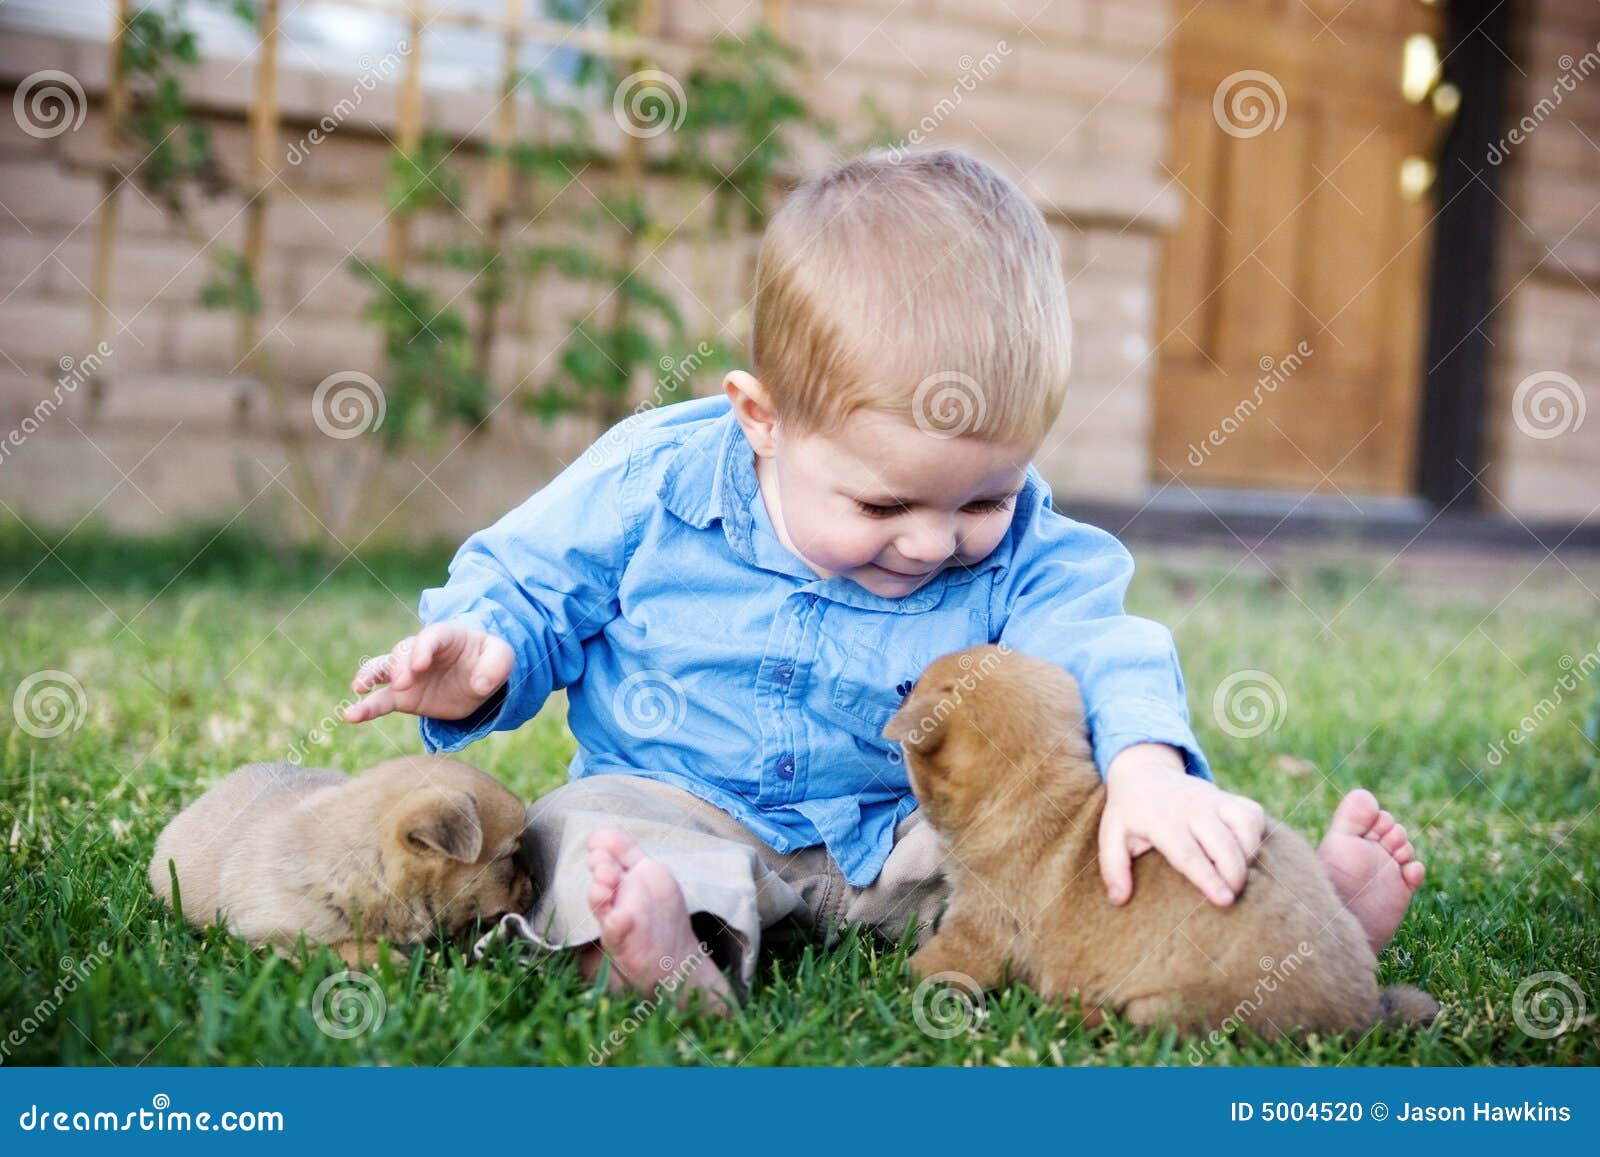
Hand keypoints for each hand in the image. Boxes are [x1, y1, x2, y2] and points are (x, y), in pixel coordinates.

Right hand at [344, 622, 513, 723]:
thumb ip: (495, 666)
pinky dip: (365, 708)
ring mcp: (408, 674)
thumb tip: (480, 685)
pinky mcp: (403, 696)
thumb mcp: (502, 656)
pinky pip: (381, 701)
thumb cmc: (488, 659)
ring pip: (382, 670)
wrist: (478, 676)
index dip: (422, 648)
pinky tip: (350, 716)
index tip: (419, 664)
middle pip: (403, 653)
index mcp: (445, 636)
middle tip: (404, 682)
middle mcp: (420, 652)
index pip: (430, 637)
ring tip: (359, 689)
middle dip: (400, 666)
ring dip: (370, 677)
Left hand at [1098, 743, 1265, 907]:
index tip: (1224, 900)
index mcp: (1162, 822)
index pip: (1189, 854)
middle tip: (1232, 896)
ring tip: (1238, 876)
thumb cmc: (1129, 812)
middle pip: (1223, 843)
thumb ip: (1113, 868)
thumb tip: (1118, 900)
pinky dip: (1256, 834)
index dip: (1209, 879)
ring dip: (1249, 853)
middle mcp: (1191, 809)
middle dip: (1234, 873)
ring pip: (1244, 824)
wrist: (1144, 772)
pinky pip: (1252, 813)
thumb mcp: (1112, 835)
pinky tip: (1245, 853)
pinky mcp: (1227, 796)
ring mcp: (1213, 799)